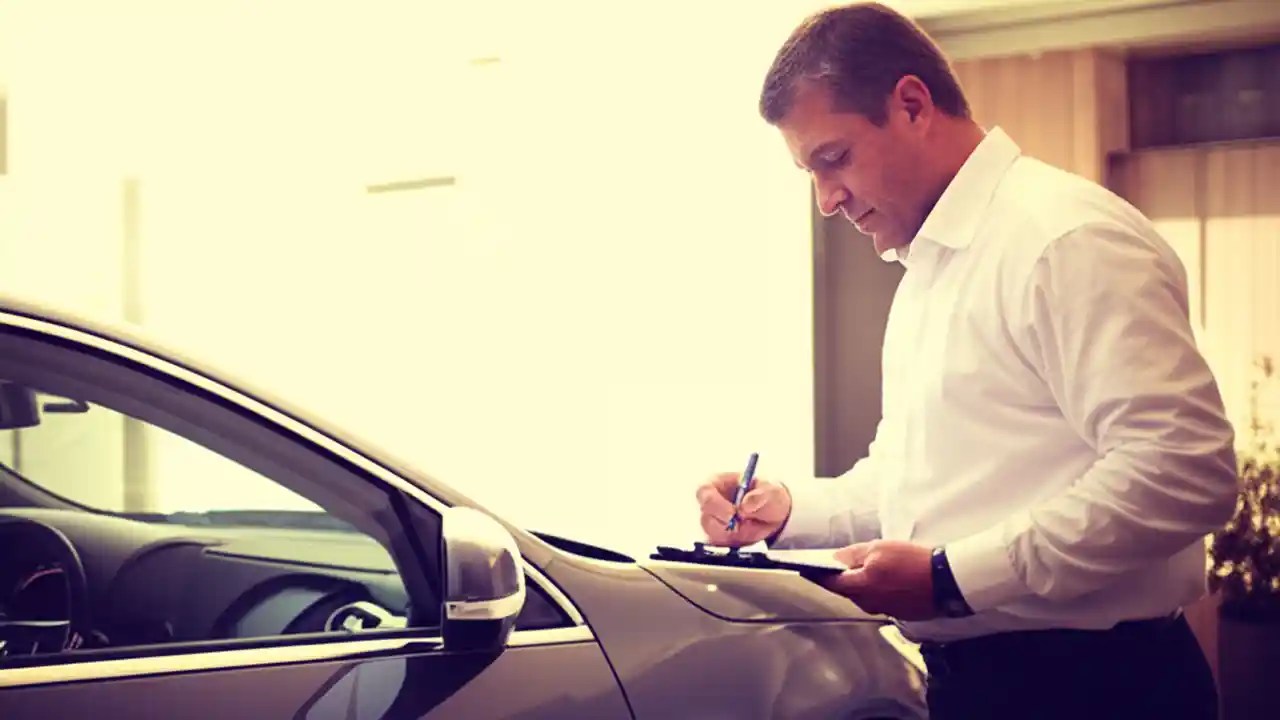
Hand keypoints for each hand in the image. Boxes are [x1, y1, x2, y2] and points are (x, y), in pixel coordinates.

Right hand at [696, 472, 791, 546]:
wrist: (775, 516)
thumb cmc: (768, 497)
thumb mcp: (772, 493)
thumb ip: (761, 496)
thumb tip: (745, 505)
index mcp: (718, 483)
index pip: (704, 491)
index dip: (714, 503)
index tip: (733, 514)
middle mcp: (711, 503)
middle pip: (705, 517)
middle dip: (726, 525)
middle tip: (742, 525)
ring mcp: (713, 522)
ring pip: (713, 534)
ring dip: (734, 534)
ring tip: (751, 526)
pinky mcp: (718, 539)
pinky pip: (720, 546)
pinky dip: (736, 543)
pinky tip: (748, 536)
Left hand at [818, 540, 937, 620]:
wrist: (946, 580)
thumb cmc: (912, 561)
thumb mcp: (880, 548)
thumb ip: (854, 555)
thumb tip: (835, 559)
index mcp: (861, 587)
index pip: (830, 583)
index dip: (816, 575)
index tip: (805, 569)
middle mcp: (869, 603)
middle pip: (846, 591)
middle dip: (839, 579)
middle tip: (833, 566)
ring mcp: (883, 610)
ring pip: (862, 596)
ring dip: (858, 584)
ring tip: (859, 569)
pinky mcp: (897, 613)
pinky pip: (878, 600)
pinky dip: (875, 590)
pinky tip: (880, 579)